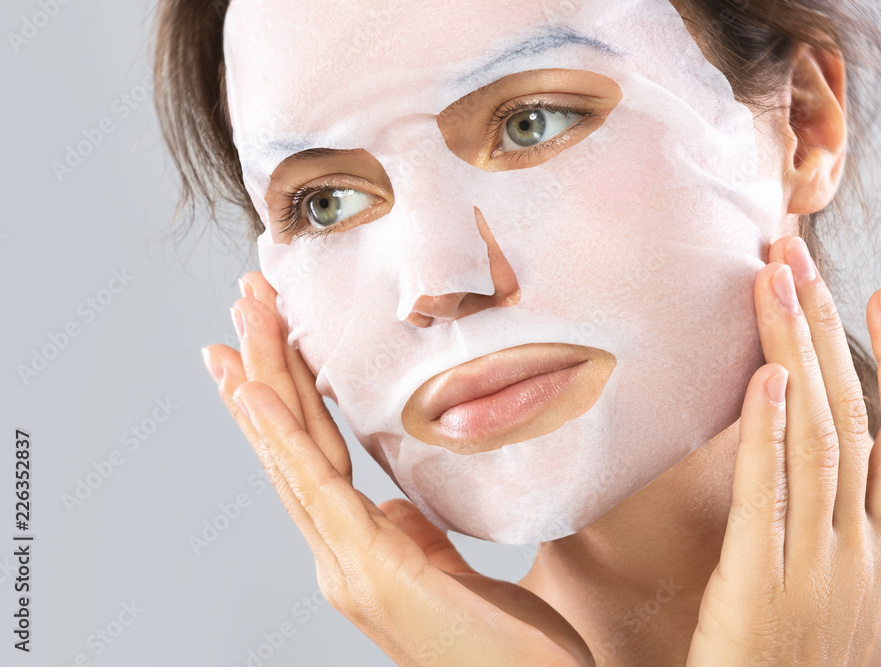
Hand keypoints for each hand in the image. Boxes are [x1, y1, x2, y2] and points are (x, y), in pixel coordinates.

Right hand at [201, 272, 594, 666]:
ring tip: (237, 327)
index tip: (258, 351)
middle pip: (290, 450)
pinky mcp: (372, 574)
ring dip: (262, 387)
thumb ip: (416, 536)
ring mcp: (349, 570)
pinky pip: (320, 493)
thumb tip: (393, 503)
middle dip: (260, 374)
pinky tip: (257, 397)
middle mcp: (341, 559)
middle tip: (241, 306)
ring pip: (292, 461)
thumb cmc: (506, 646)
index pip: (313, 461)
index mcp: (361, 552)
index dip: (283, 403)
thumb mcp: (453, 573)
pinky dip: (283, 440)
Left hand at [685, 237, 880, 665]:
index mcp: (880, 549)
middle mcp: (860, 548)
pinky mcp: (761, 585)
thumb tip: (796, 460)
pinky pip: (769, 495)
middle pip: (855, 415)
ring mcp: (818, 566)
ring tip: (773, 282)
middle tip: (798, 256)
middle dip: (827, 329)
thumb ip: (826, 530)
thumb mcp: (833, 596)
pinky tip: (760, 375)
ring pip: (817, 436)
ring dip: (793, 351)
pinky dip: (766, 431)